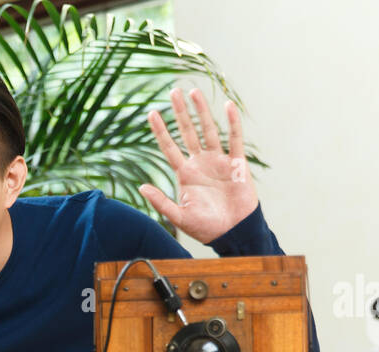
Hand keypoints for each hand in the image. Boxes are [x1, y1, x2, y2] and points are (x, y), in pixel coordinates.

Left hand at [139, 88, 258, 245]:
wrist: (233, 233)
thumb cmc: (206, 228)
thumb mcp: (179, 217)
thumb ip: (161, 202)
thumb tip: (141, 187)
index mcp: (185, 174)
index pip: (169, 147)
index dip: (160, 130)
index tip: (152, 113)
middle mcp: (200, 163)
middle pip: (187, 132)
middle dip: (180, 112)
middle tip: (173, 91)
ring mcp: (218, 161)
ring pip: (208, 130)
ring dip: (201, 111)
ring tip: (193, 91)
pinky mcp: (237, 164)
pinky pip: (234, 139)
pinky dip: (232, 123)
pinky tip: (227, 106)